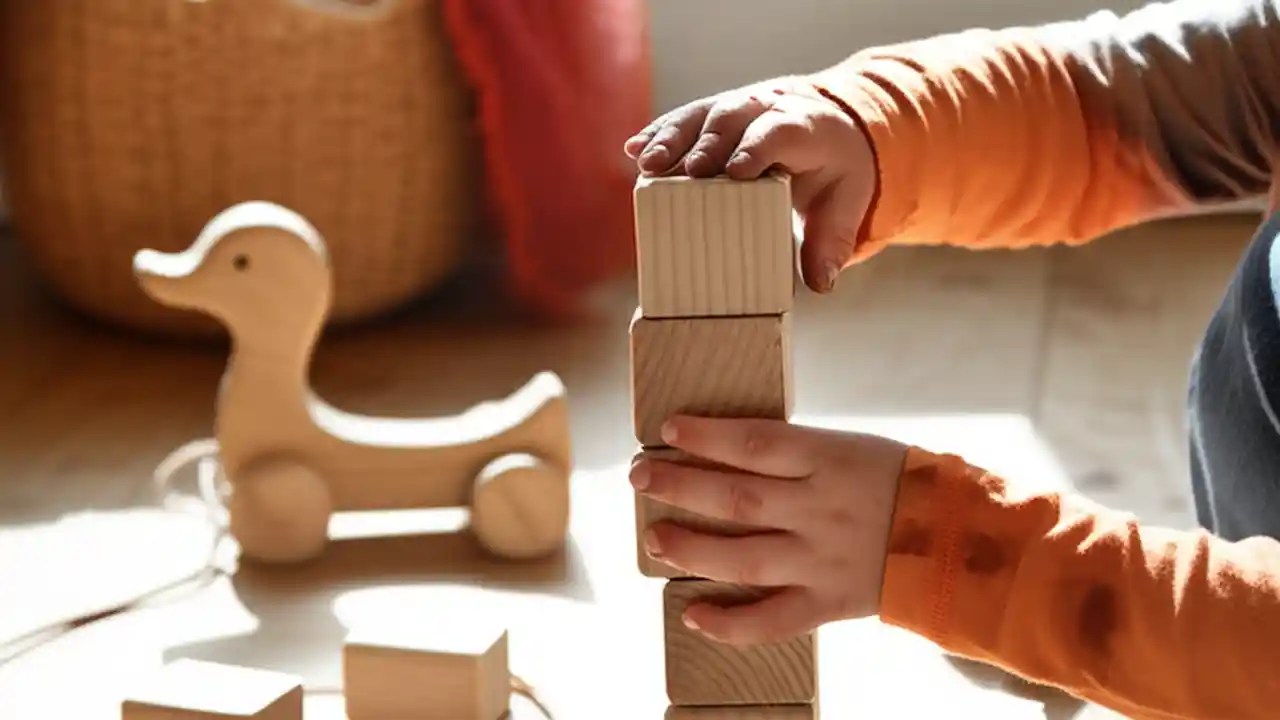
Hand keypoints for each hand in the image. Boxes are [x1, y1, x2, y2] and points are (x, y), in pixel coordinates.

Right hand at [623, 77, 877, 292]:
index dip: (757, 148)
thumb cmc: (834, 169)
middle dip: (709, 144)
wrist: (826, 124)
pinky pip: (680, 121)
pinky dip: (657, 135)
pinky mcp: (707, 115)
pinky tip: (633, 151)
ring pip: (700, 116)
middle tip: (689, 172)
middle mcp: (764, 109)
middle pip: (732, 119)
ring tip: (647, 165)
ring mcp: (732, 108)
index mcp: (803, 128)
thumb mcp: (845, 204)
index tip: (737, 172)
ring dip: (671, 139)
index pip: (778, 132)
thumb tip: (821, 285)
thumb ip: (831, 243)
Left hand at [629, 415, 907, 645]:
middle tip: (639, 477)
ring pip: (742, 557)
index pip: (753, 443)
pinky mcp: (829, 603)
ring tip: (653, 538)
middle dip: (678, 485)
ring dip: (689, 548)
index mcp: (830, 460)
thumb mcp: (853, 447)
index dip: (705, 436)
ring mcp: (822, 560)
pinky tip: (693, 614)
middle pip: (735, 497)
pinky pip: (772, 620)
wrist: (964, 540)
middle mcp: (820, 509)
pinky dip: (729, 623)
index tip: (668, 429)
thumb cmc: (902, 483)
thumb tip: (730, 450)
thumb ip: (799, 454)